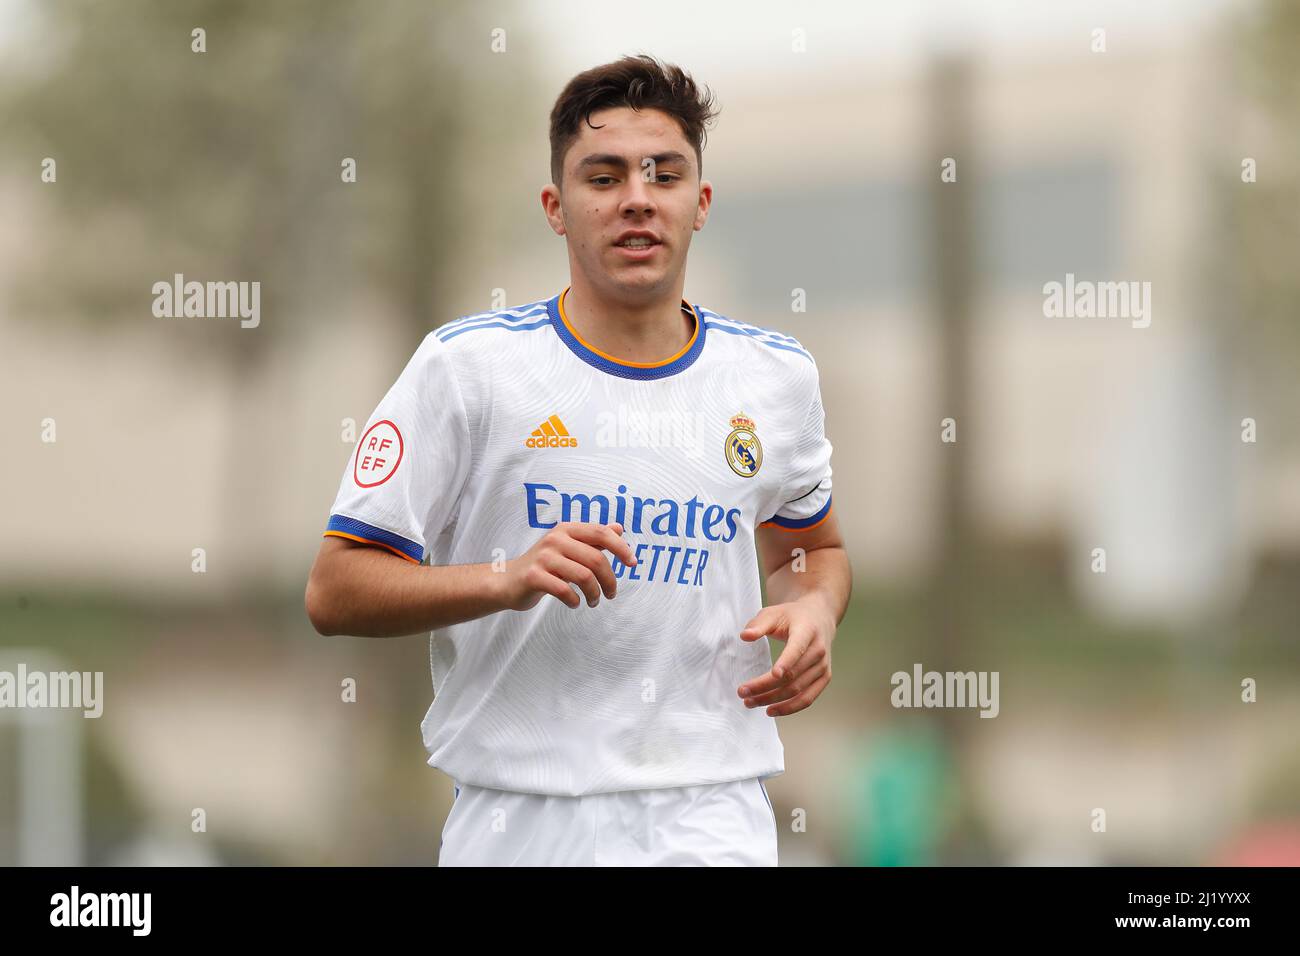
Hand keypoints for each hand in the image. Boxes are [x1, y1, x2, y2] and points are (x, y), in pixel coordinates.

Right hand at [501, 522, 637, 610]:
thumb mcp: (568, 547)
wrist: (507, 581)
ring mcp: (543, 557)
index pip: (600, 533)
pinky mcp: (534, 576)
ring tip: (593, 601)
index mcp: (566, 529)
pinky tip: (575, 603)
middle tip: (610, 594)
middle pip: (596, 559)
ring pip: (584, 576)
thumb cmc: (543, 565)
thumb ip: (592, 539)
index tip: (632, 563)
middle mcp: (555, 539)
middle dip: (609, 580)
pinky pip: (564, 590)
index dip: (620, 547)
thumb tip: (619, 528)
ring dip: (594, 594)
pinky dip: (575, 600)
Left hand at [736, 601, 834, 716]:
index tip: (773, 674)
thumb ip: (759, 624)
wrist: (819, 618)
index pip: (797, 649)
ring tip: (751, 702)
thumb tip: (745, 636)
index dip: (786, 662)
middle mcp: (818, 651)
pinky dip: (790, 708)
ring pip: (798, 690)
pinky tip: (771, 710)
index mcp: (807, 631)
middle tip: (743, 692)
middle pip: (792, 675)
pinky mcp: (824, 678)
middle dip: (766, 686)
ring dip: (773, 700)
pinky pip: (808, 698)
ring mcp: (823, 667)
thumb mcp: (774, 613)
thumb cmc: (792, 616)